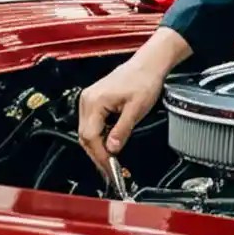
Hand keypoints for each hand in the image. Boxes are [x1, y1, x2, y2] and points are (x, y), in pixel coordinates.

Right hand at [77, 27, 190, 174]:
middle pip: (85, 136)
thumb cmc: (144, 80)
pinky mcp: (94, 100)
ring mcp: (88, 99)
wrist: (148, 64)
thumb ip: (122, 130)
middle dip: (97, 155)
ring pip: (87, 132)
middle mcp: (87, 100)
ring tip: (110, 162)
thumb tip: (112, 149)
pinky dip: (99, 137)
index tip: (110, 168)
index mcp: (94, 101)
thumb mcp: (136, 109)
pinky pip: (91, 124)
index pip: (91, 137)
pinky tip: (109, 145)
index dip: (100, 156)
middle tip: (110, 171)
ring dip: (98, 147)